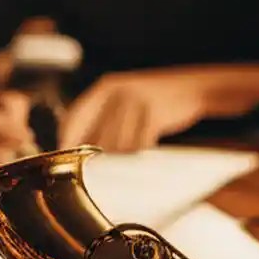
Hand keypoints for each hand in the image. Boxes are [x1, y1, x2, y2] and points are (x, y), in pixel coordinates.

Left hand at [58, 72, 206, 152]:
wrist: (193, 88)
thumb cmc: (154, 99)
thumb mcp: (124, 97)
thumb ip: (102, 115)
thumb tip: (75, 145)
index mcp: (105, 87)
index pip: (73, 118)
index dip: (67, 142)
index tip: (65, 160)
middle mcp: (116, 93)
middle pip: (95, 137)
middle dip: (96, 157)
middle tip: (100, 171)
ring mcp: (134, 103)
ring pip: (116, 146)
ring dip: (120, 159)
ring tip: (126, 161)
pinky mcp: (152, 115)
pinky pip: (138, 146)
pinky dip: (139, 155)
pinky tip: (144, 154)